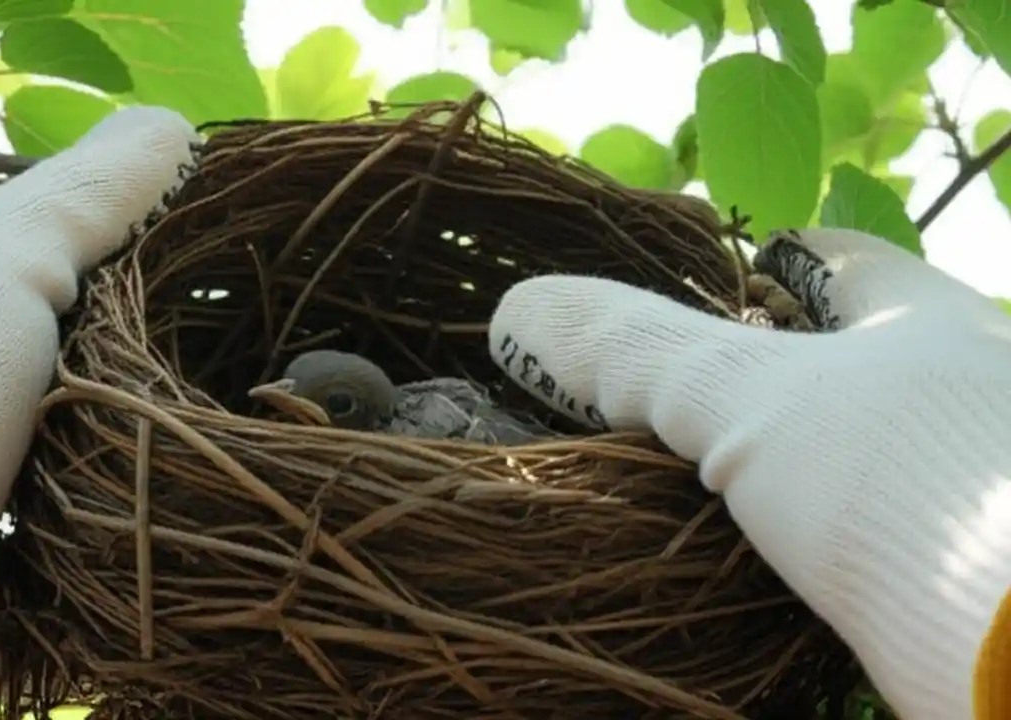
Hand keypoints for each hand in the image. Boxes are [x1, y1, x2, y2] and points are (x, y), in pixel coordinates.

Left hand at [0, 106, 199, 713]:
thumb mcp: (8, 256)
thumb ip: (89, 195)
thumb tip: (173, 125)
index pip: (75, 288)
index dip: (155, 277)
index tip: (233, 281)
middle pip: (95, 391)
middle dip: (169, 390)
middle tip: (261, 384)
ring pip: (96, 494)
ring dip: (158, 491)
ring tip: (256, 476)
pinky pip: (81, 594)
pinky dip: (131, 584)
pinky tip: (207, 562)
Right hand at [487, 228, 1010, 718]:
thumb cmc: (896, 477)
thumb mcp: (743, 399)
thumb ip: (633, 349)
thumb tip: (518, 309)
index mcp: (918, 315)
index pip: (828, 259)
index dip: (754, 263)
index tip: (689, 290)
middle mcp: (953, 382)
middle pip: (838, 353)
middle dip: (755, 366)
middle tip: (664, 389)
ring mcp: (958, 473)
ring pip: (846, 444)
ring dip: (773, 455)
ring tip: (687, 472)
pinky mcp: (951, 557)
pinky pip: (860, 520)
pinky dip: (803, 524)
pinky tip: (757, 549)